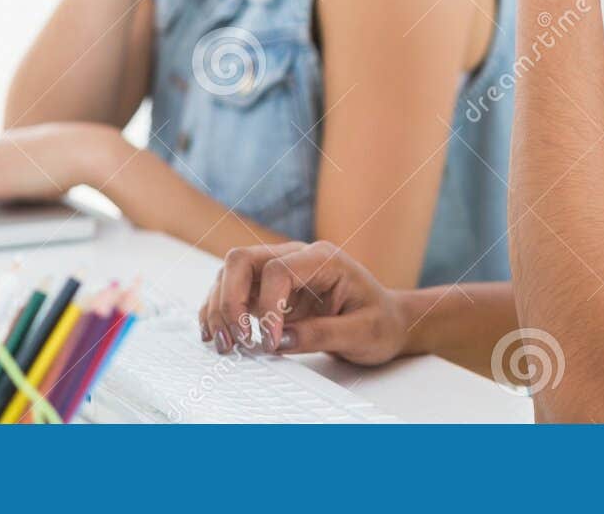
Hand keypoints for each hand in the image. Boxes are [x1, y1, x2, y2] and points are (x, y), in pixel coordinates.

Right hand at [197, 241, 408, 365]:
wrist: (386, 322)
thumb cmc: (379, 322)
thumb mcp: (363, 333)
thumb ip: (323, 335)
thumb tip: (280, 341)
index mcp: (323, 259)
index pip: (277, 270)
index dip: (267, 307)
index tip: (271, 343)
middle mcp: (295, 257)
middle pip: (242, 260)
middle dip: (229, 301)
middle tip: (237, 341)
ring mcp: (277, 271)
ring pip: (230, 274)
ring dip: (220, 309)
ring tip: (226, 345)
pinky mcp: (267, 290)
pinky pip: (231, 292)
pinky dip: (219, 312)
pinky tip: (217, 335)